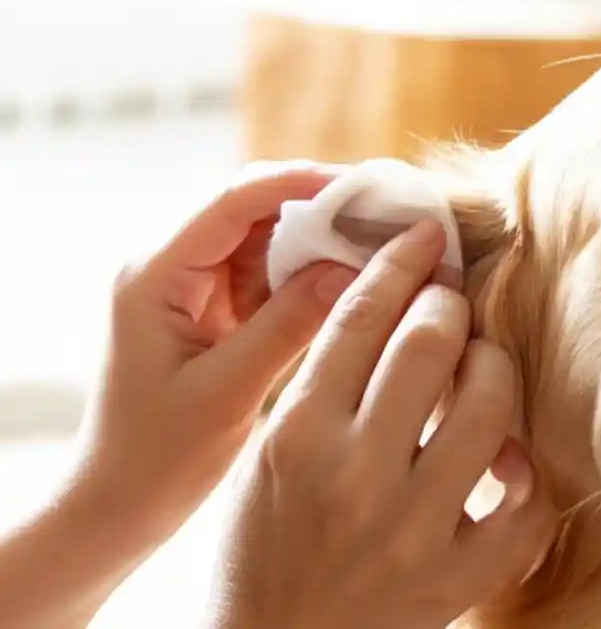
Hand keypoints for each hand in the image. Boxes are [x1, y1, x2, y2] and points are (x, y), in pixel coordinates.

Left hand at [79, 162, 353, 539]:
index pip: (233, 202)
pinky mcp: (219, 316)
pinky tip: (361, 286)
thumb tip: (355, 272)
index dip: (300, 184)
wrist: (117, 508)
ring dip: (326, 243)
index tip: (365, 189)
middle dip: (324, 209)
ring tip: (388, 248)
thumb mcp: (228, 392)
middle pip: (257, 211)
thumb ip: (289, 327)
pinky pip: (275, 280)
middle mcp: (173, 269)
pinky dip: (317, 279)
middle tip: (392, 218)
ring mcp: (197, 291)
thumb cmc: (155, 459)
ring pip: (272, 243)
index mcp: (156, 274)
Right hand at [210, 220, 554, 628]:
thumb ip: (321, 383)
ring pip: (490, 406)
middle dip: (448, 305)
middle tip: (450, 302)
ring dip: (494, 368)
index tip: (424, 236)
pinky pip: (528, 502)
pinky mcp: (459, 578)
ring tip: (481, 366)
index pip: (359, 318)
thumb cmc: (265, 545)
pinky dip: (527, 470)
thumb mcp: (266, 457)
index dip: (399, 262)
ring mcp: (414, 530)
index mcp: (296, 437)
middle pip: (430, 343)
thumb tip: (387, 298)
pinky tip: (508, 459)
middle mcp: (356, 477)